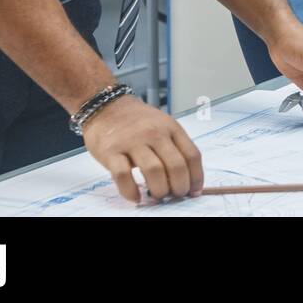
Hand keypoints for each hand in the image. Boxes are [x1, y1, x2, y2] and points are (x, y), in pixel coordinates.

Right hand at [82, 94, 202, 202]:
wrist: (105, 105)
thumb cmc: (137, 120)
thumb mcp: (163, 125)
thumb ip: (175, 147)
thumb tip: (188, 179)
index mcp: (171, 128)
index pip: (192, 155)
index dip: (196, 177)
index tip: (194, 191)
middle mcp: (154, 133)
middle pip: (176, 166)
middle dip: (179, 187)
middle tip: (175, 196)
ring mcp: (132, 142)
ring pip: (154, 171)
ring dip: (159, 190)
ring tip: (158, 196)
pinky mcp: (111, 151)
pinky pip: (123, 176)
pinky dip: (131, 191)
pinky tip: (135, 197)